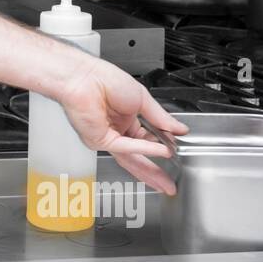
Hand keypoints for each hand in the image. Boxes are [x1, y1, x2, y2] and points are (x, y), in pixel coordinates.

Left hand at [54, 55, 187, 194]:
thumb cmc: (103, 80)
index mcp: (124, 119)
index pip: (146, 140)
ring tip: (166, 182)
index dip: (162, 146)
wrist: (83, 77)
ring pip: (131, 159)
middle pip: (138, 157)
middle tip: (170, 185)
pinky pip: (127, 147)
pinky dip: (146, 149)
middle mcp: (115, 131)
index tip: (176, 149)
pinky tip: (162, 151)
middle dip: (155, 172)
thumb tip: (179, 129)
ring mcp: (106, 137)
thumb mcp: (142, 98)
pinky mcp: (100, 140)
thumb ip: (161, 118)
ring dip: (150, 171)